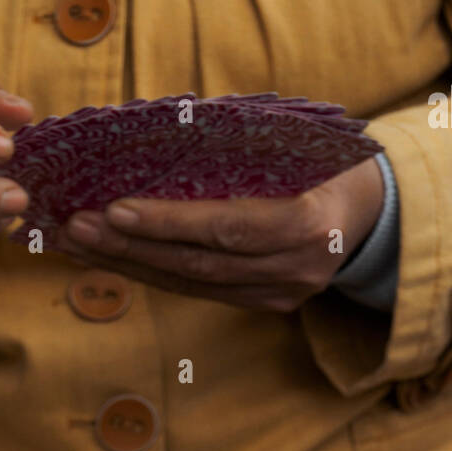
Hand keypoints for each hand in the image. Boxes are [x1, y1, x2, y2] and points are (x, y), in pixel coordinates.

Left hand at [55, 156, 384, 311]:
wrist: (373, 211)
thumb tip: (154, 145)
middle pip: (199, 266)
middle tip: (77, 229)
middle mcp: (295, 270)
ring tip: (81, 244)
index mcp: (309, 224)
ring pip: (193, 286)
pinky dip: (154, 273)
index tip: (114, 210)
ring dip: (130, 265)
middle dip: (132, 249)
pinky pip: (201, 291)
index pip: (226, 228)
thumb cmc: (328, 161)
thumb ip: (239, 153)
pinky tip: (115, 258)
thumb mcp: (296, 146)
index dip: (168, 223)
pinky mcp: (268, 306)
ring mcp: (282, 295)